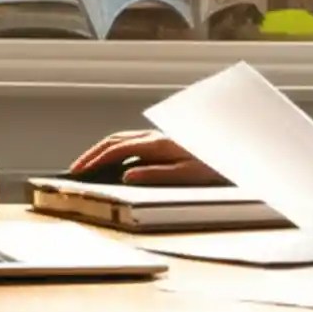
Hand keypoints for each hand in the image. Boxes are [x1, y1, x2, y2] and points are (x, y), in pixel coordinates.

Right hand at [67, 129, 228, 185]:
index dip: (95, 160)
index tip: (79, 171)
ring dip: (103, 149)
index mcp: (158, 144)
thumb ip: (156, 174)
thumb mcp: (187, 174)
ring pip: (123, 137)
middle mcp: (156, 136)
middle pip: (115, 139)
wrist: (235, 147)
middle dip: (92, 153)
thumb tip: (126, 175)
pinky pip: (133, 140)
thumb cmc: (215, 163)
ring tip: (91, 164)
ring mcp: (160, 136)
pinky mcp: (165, 140)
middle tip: (76, 168)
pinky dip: (117, 149)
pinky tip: (116, 161)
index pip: (117, 149)